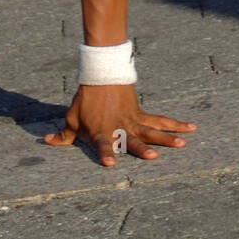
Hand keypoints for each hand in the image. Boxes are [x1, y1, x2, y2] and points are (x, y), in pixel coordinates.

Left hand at [45, 83, 195, 166]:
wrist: (101, 74)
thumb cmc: (85, 100)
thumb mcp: (72, 119)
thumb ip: (64, 136)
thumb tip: (47, 143)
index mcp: (102, 131)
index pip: (102, 146)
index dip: (105, 155)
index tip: (110, 165)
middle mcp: (120, 128)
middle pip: (133, 140)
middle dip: (142, 150)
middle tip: (153, 158)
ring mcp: (133, 121)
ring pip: (153, 131)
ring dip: (168, 138)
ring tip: (183, 144)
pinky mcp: (141, 114)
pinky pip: (160, 120)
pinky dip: (176, 123)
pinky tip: (191, 127)